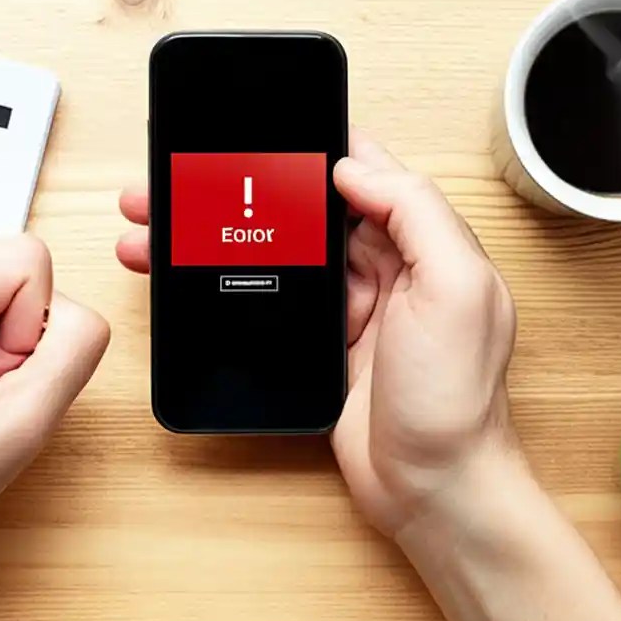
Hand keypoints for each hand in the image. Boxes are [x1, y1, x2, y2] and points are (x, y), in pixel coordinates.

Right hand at [116, 130, 516, 536]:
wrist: (432, 488)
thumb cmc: (456, 398)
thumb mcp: (457, 288)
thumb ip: (416, 214)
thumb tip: (356, 167)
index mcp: (425, 243)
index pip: (366, 174)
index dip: (314, 149)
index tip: (261, 132)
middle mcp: (389, 269)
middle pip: (310, 210)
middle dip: (248, 188)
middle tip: (187, 179)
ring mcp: (353, 309)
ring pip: (282, 253)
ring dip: (226, 234)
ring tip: (163, 223)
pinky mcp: (323, 346)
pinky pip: (271, 302)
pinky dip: (231, 284)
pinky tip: (193, 275)